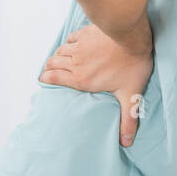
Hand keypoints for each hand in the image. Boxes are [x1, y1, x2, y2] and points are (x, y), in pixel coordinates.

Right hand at [40, 19, 154, 146]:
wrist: (131, 35)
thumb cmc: (131, 64)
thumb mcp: (130, 95)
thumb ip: (127, 119)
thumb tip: (126, 142)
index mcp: (81, 79)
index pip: (53, 79)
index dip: (45, 80)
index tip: (45, 81)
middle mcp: (75, 63)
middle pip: (52, 63)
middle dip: (49, 68)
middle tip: (50, 71)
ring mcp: (79, 46)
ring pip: (59, 50)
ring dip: (57, 55)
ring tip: (59, 59)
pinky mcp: (86, 33)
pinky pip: (71, 38)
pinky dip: (69, 42)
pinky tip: (74, 44)